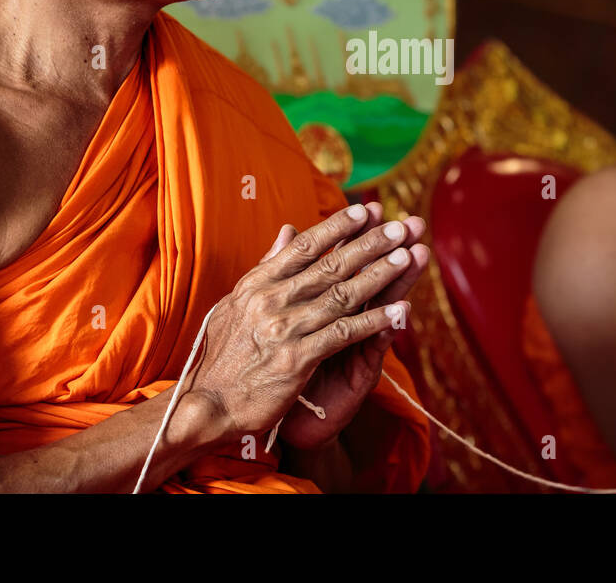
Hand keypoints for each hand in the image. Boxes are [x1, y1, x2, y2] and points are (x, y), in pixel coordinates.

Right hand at [186, 203, 425, 444]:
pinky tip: (399, 311)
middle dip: (369, 244)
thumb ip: (267, 267)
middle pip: (330, 265)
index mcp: (257, 284)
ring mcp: (285, 329)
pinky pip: (344, 334)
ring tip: (408, 257)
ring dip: (380, 275)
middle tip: (400, 228)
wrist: (206, 405)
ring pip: (343, 294)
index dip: (337, 227)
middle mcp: (271, 301)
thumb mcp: (236, 303)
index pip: (303, 246)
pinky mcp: (297, 359)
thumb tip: (288, 230)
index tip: (364, 210)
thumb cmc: (222, 355)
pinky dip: (375, 321)